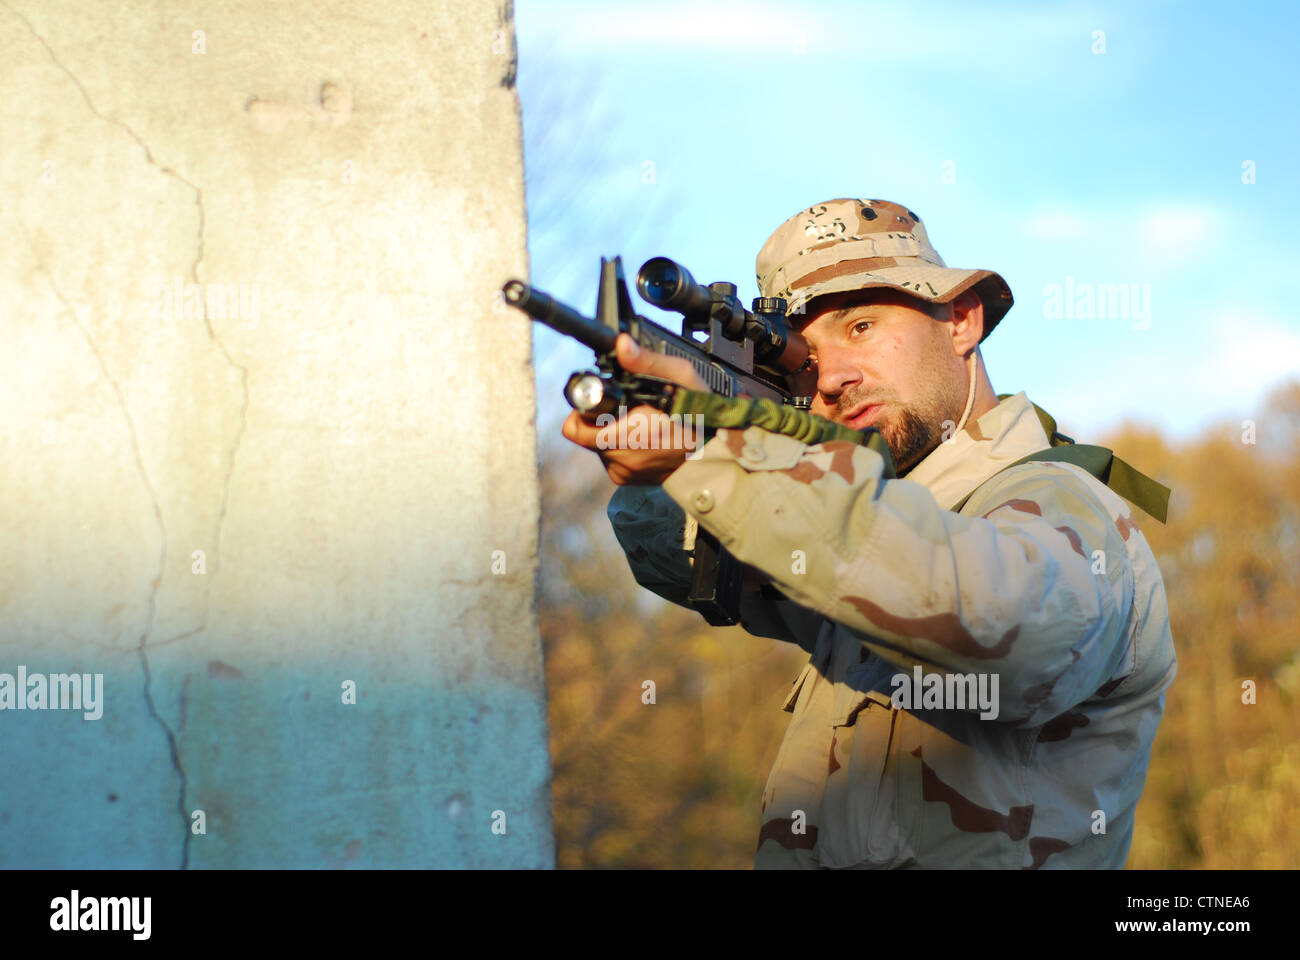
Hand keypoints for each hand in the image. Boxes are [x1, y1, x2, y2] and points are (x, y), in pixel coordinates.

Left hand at [561, 333, 709, 484]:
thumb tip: (621, 345)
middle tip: (627, 408)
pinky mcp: (626, 479)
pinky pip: (608, 457)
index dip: (585, 407)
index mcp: (630, 434)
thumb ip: (647, 362)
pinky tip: (642, 438)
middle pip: (586, 432)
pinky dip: (619, 446)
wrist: (716, 453)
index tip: (601, 398)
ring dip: (609, 432)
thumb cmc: (702, 416)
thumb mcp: (681, 378)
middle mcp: (622, 458)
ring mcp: (623, 471)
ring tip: (638, 423)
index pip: (576, 427)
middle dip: (599, 417)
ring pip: (595, 444)